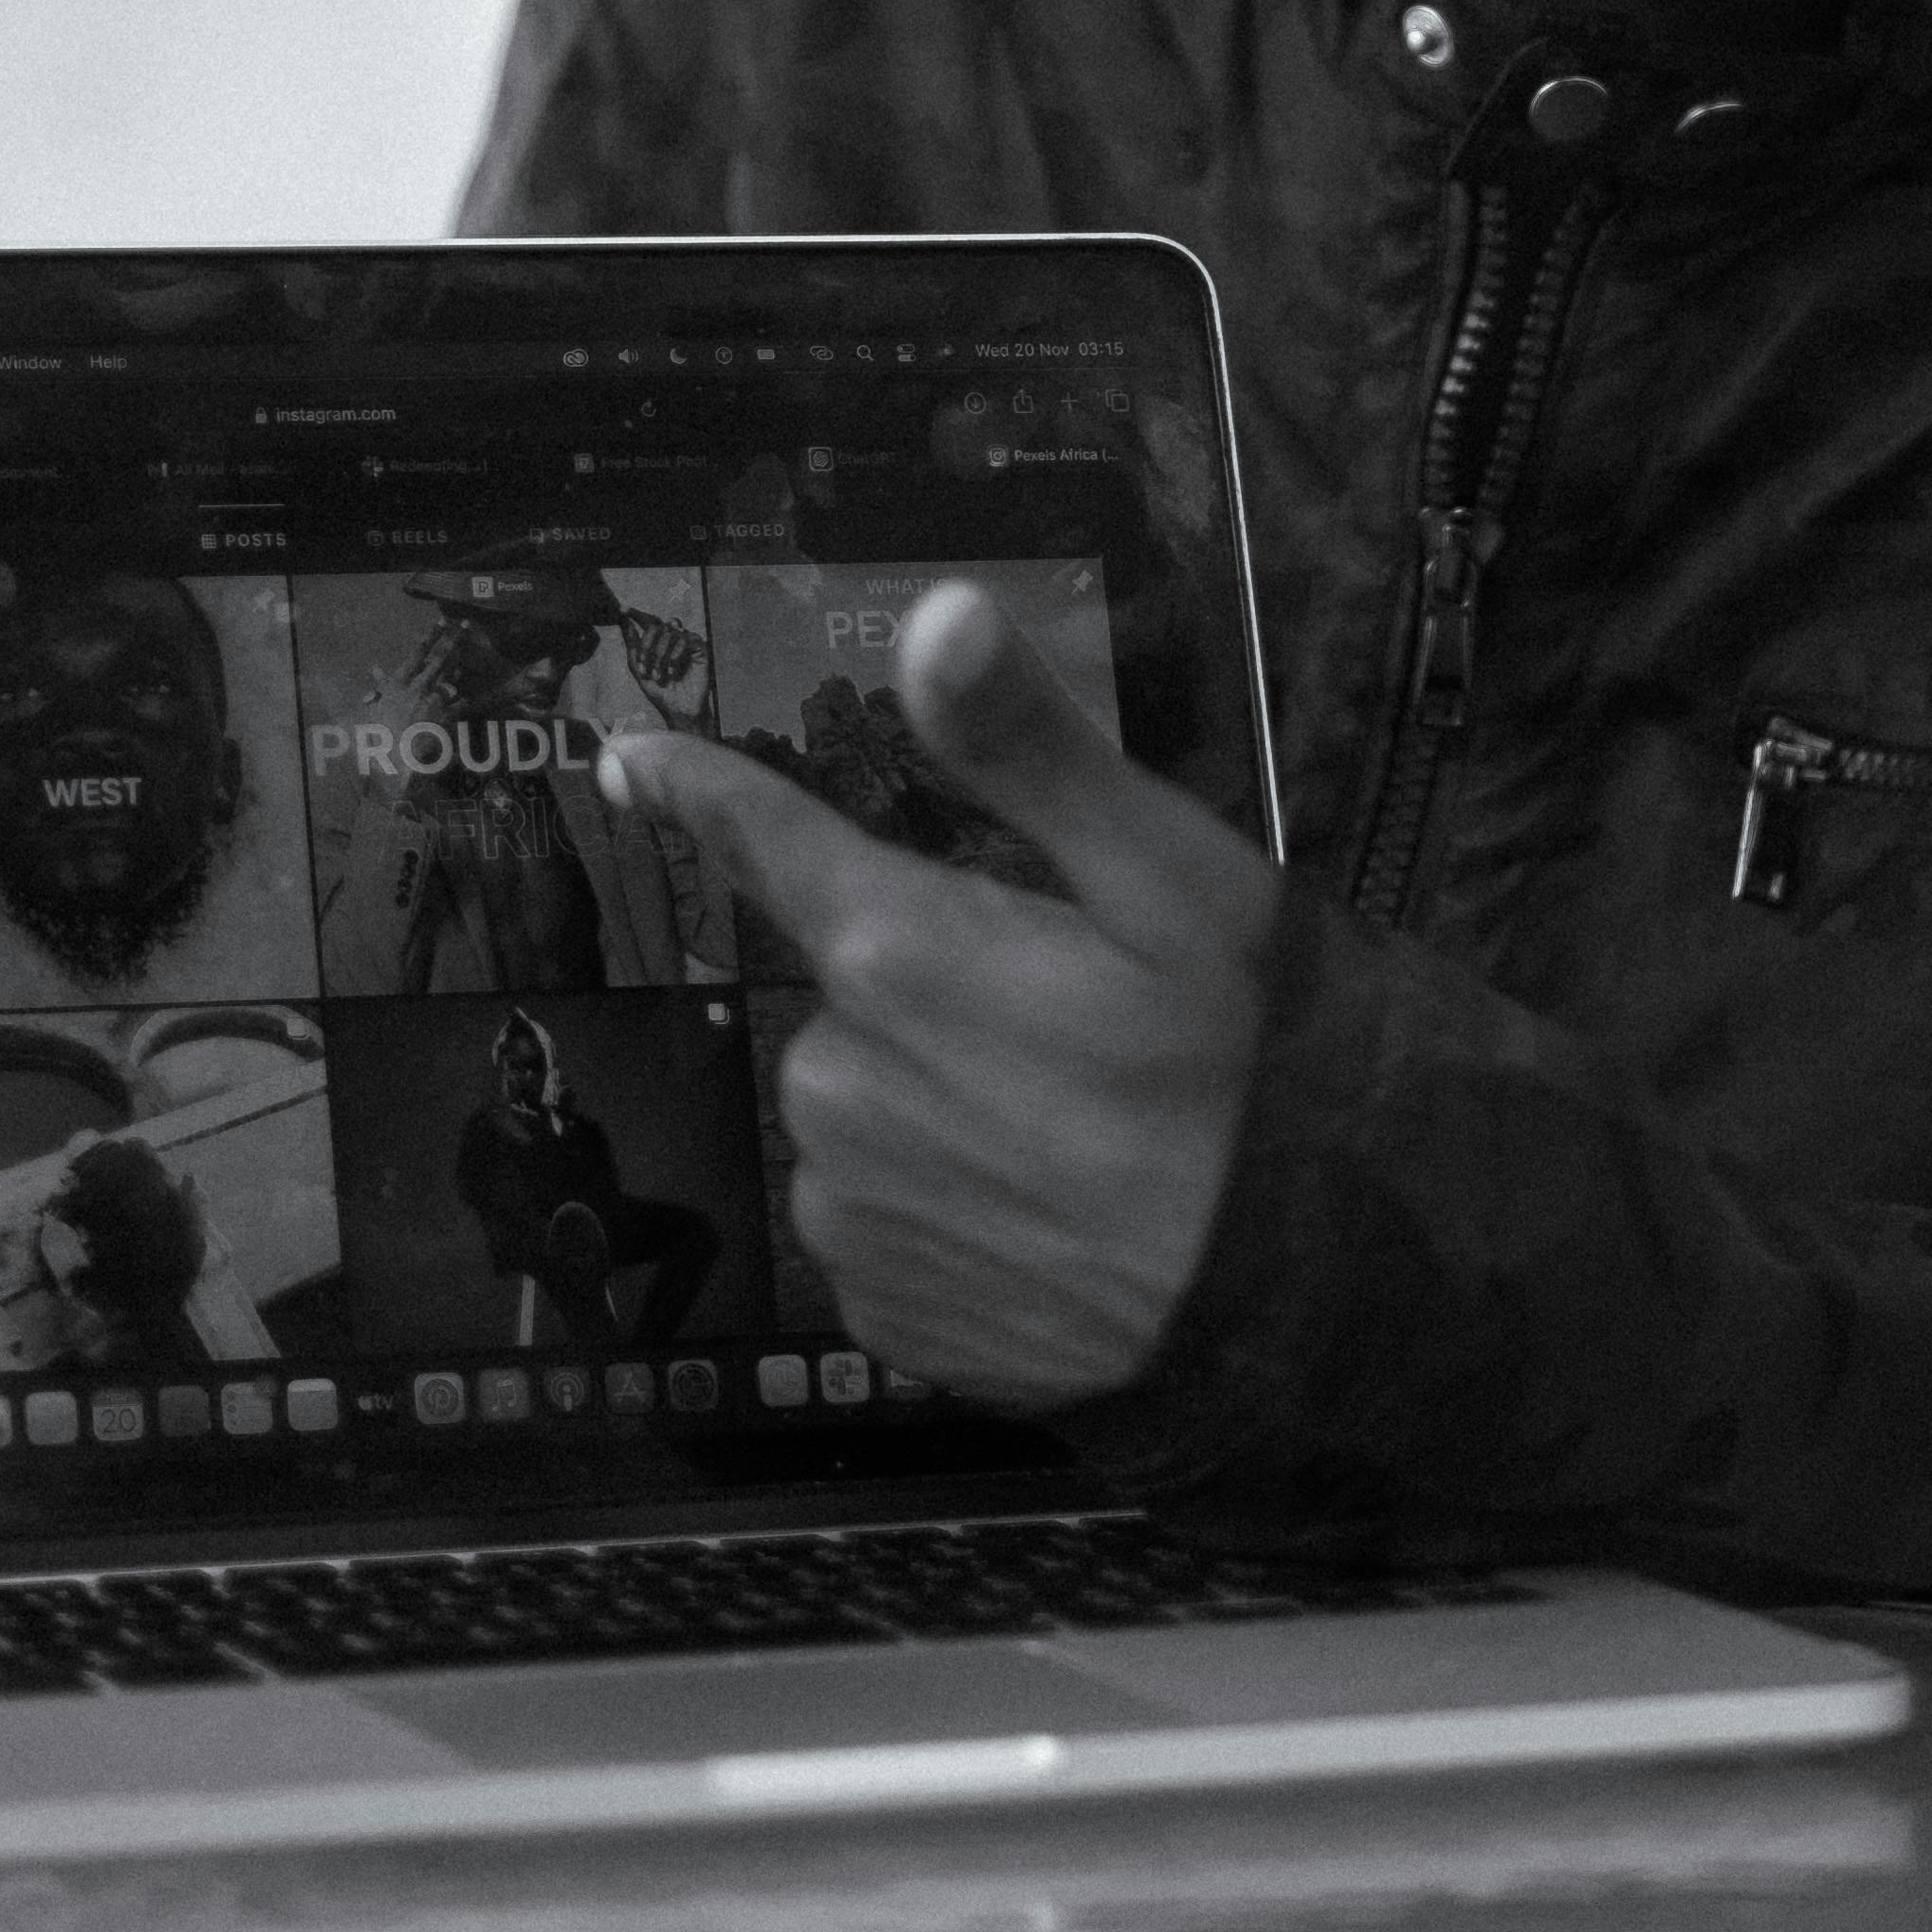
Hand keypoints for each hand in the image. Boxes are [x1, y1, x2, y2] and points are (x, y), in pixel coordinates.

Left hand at [600, 581, 1281, 1405]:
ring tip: (1069, 1134)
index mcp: (898, 953)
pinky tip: (1041, 1218)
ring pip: (862, 1110)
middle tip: (1064, 1024)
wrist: (1303, 1299)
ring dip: (937, 1104)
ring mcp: (850, 1213)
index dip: (699, 791)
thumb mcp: (1173, 881)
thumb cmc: (1246, 1070)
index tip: (628, 758)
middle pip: (850, 989)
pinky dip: (944, 1207)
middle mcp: (838, 1084)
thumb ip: (1032, 750)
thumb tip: (935, 616)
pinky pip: (881, 1222)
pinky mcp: (877, 1316)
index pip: (766, 844)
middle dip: (932, 988)